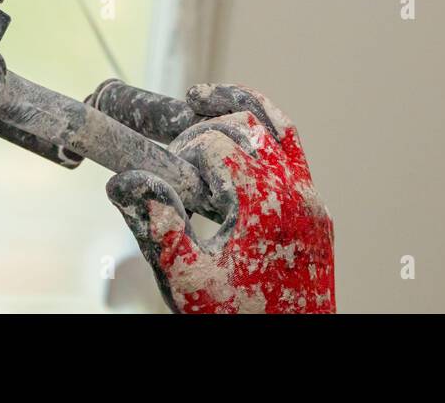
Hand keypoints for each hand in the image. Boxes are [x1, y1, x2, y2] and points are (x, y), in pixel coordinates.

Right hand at [106, 84, 334, 312]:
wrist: (292, 345)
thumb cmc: (240, 319)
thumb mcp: (190, 282)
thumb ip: (159, 230)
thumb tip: (127, 181)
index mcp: (266, 204)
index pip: (217, 144)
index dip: (184, 149)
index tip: (166, 171)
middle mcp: (297, 192)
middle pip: (246, 127)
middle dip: (205, 129)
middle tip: (176, 153)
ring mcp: (313, 199)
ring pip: (278, 128)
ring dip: (240, 109)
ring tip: (201, 99)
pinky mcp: (317, 210)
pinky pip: (295, 153)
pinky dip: (268, 131)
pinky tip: (243, 125)